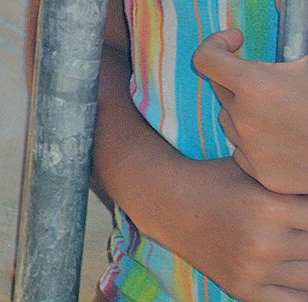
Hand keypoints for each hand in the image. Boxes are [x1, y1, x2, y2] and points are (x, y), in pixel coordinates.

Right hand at [151, 155, 307, 301]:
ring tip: (293, 248)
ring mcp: (253, 270)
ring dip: (306, 262)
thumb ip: (292, 184)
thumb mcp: (253, 170)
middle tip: (294, 230)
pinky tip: (293, 271)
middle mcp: (263, 242)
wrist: (166, 203)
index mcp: (269, 208)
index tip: (301, 210)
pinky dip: (300, 289)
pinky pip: (294, 301)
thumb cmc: (216, 181)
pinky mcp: (244, 289)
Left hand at [199, 30, 307, 194]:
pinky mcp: (261, 175)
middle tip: (274, 79)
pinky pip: (243, 150)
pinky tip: (285, 137)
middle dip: (240, 78)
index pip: (205, 59)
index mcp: (255, 86)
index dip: (217, 44)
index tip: (238, 40)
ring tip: (283, 110)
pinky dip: (256, 141)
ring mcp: (252, 150)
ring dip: (246, 110)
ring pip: (231, 119)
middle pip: (222, 87)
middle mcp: (244, 118)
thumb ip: (298, 23)